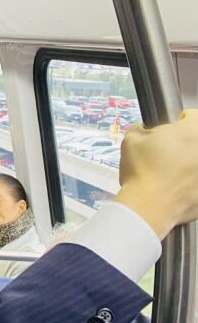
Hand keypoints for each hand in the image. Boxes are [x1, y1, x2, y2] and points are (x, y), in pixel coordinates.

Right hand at [114, 110, 197, 237]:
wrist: (148, 207)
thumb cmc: (141, 170)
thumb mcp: (131, 138)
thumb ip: (143, 127)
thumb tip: (148, 130)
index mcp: (193, 130)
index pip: (191, 115)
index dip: (175, 122)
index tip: (165, 133)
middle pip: (196, 140)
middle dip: (184, 143)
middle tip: (166, 153)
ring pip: (196, 161)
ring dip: (188, 162)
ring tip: (170, 172)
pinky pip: (196, 181)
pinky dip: (190, 183)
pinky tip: (175, 187)